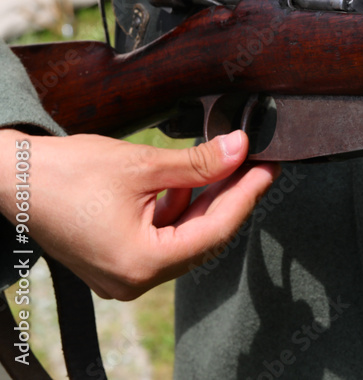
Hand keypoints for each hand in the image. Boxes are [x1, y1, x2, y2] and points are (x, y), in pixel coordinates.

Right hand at [0, 129, 278, 300]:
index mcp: (140, 265)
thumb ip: (199, 163)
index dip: (247, 196)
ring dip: (206, 199)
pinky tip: (190, 178)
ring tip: (229, 162)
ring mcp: (123, 273)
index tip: (270, 168)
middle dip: (230, 196)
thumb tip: (242, 149)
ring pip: (184, 235)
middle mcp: (133, 280)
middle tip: (258, 163)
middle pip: (203, 236)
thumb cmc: (66, 172)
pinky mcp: (116, 259)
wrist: (8, 177)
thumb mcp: (142, 165)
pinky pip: (162, 235)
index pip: (215, 231)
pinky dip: (178, 207)